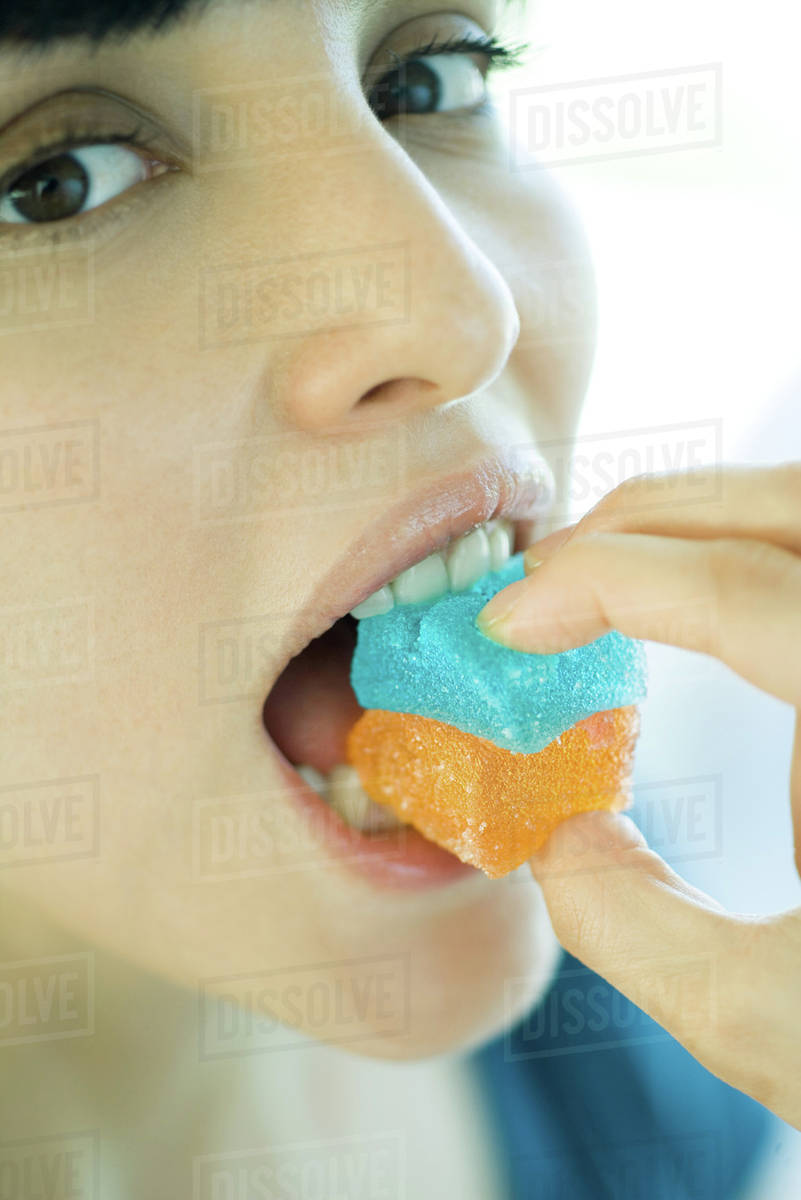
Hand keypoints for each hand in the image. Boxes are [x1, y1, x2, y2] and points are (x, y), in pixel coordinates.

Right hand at [477, 463, 800, 1128]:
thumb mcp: (767, 1022)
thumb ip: (631, 924)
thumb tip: (561, 838)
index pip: (737, 588)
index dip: (601, 581)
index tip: (509, 621)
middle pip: (788, 508)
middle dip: (646, 519)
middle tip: (547, 576)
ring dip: (705, 520)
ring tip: (610, 573)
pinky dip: (755, 555)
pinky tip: (704, 603)